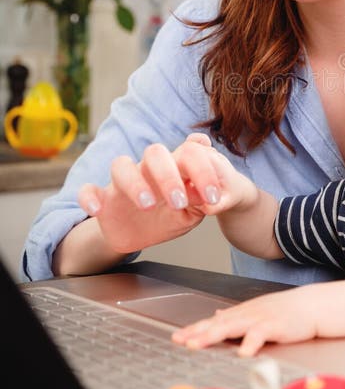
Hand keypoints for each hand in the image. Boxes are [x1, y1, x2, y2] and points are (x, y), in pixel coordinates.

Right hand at [77, 133, 252, 253]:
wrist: (139, 236)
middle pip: (154, 152)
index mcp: (174, 168)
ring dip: (135, 183)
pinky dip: (89, 197)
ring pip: (121, 165)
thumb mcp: (192, 213)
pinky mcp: (102, 198)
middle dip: (168, 175)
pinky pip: (88, 190)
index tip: (213, 196)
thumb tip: (210, 195)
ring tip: (148, 205)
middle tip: (179, 201)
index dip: (203, 170)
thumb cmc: (169, 217)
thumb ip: (202, 201)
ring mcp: (123, 182)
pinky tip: (98, 210)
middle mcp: (147, 169)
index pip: (189, 153)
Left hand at [172, 285, 322, 356]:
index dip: (195, 329)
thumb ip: (236, 315)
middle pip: (217, 324)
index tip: (177, 337)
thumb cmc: (286, 312)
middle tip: (180, 340)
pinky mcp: (274, 325)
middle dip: (197, 332)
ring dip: (213, 335)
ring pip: (232, 327)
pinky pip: (259, 334)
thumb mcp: (257, 311)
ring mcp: (259, 318)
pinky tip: (242, 353)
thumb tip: (218, 314)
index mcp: (241, 313)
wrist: (311, 305)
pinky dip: (250, 343)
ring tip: (197, 345)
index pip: (213, 322)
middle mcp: (246, 314)